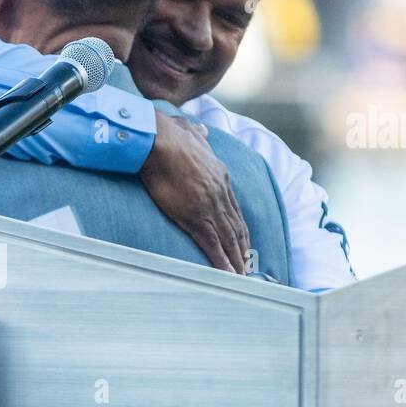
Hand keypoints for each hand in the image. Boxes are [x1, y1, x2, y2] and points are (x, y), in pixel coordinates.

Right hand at [139, 112, 251, 273]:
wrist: (158, 140)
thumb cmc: (167, 134)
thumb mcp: (188, 130)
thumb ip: (197, 133)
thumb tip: (203, 130)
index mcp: (219, 176)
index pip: (234, 207)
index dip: (240, 227)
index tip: (244, 241)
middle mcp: (220, 193)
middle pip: (236, 226)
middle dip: (242, 248)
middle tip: (247, 266)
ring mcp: (209, 206)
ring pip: (228, 239)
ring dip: (236, 260)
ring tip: (241, 276)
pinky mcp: (195, 216)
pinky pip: (213, 244)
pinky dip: (222, 261)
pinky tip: (228, 274)